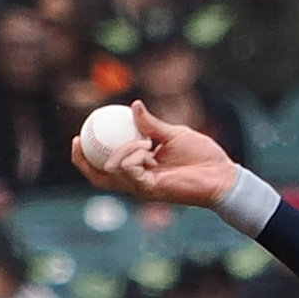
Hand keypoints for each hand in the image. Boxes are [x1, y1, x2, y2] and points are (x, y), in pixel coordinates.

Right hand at [73, 100, 239, 209]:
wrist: (220, 173)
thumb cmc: (202, 156)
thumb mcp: (173, 133)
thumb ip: (152, 124)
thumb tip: (135, 106)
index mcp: (140, 169)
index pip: (106, 166)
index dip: (86, 155)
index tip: (79, 134)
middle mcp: (137, 181)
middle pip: (99, 177)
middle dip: (82, 161)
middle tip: (78, 139)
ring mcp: (142, 188)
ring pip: (112, 170)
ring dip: (122, 151)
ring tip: (143, 142)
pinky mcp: (150, 190)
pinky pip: (129, 171)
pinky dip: (133, 156)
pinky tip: (146, 149)